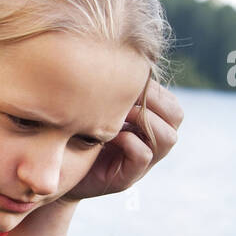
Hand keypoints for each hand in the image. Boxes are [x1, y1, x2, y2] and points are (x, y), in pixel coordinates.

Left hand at [59, 77, 183, 201]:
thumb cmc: (78, 134)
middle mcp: (152, 142)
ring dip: (145, 120)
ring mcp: (143, 162)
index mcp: (150, 123)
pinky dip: (130, 141)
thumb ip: (113, 91)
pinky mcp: (127, 178)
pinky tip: (111, 135)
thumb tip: (119, 57)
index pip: (170, 102)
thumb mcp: (97, 108)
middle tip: (128, 97)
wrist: (59, 172)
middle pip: (176, 117)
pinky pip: (143, 155)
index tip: (129, 79)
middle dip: (155, 102)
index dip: (155, 89)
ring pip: (167, 138)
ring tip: (120, 114)